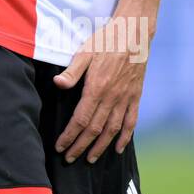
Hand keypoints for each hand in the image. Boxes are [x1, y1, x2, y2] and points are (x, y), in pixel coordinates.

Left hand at [51, 15, 151, 163]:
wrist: (134, 33)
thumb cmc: (106, 40)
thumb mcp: (85, 51)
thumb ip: (72, 71)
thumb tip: (58, 84)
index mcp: (96, 88)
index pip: (80, 120)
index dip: (70, 136)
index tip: (61, 147)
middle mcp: (112, 97)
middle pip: (94, 129)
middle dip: (81, 146)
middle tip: (70, 159)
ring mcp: (125, 98)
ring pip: (112, 130)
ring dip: (100, 146)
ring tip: (90, 158)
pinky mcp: (135, 96)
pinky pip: (131, 122)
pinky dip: (125, 137)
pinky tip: (118, 148)